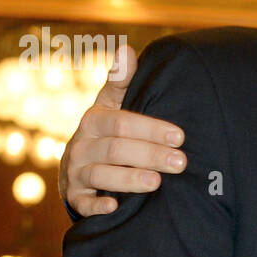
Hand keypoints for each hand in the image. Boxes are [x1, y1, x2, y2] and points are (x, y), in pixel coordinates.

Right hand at [59, 44, 188, 216]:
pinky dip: (96, 206)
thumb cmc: (107, 131)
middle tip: (181, 162)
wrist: (80, 165)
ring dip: (128, 179)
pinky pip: (83, 203)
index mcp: (93, 120)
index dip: (150, 129)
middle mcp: (81, 145)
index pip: (120, 122)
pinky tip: (114, 207)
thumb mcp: (112, 104)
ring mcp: (76, 173)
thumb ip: (121, 81)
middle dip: (149, 155)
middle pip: (115, 149)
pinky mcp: (75, 197)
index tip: (180, 136)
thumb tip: (126, 49)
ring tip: (157, 182)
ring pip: (100, 175)